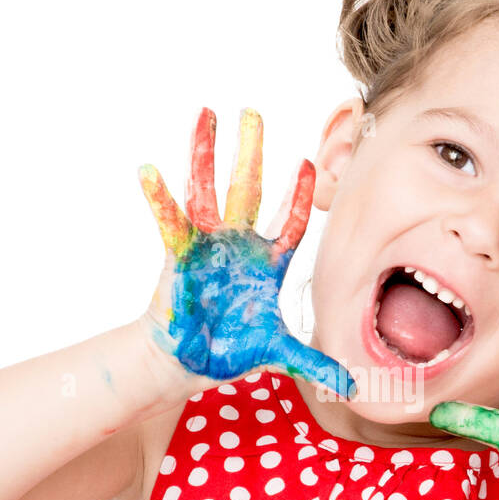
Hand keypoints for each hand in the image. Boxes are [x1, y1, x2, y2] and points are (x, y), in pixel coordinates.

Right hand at [136, 107, 356, 397]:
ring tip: (205, 114)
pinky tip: (148, 170)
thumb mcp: (278, 353)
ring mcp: (208, 245)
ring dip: (206, 154)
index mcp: (267, 263)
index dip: (298, 195)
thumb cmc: (230, 351)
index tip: (310, 164)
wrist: (188, 362)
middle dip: (251, 152)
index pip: (290, 222)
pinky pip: (169, 221)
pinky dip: (159, 198)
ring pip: (208, 191)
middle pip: (248, 189)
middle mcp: (238, 245)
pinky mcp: (179, 255)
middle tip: (253, 113)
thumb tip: (350, 386)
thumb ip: (315, 362)